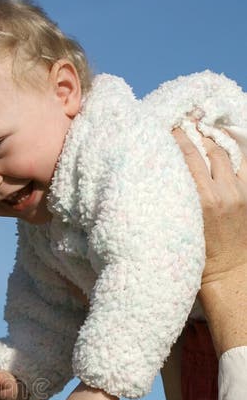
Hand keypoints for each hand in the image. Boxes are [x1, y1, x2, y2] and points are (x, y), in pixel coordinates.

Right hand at [173, 128, 246, 355]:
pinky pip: (244, 163)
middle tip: (182, 123)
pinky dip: (236, 148)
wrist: (229, 275)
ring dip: (214, 139)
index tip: (168, 127)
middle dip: (194, 134)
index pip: (188, 157)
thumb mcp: (179, 229)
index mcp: (202, 200)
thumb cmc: (197, 260)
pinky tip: (226, 139)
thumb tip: (160, 180)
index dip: (177, 139)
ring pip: (227, 153)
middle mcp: (223, 192)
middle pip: (208, 150)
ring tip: (202, 129)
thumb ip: (174, 202)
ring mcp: (239, 192)